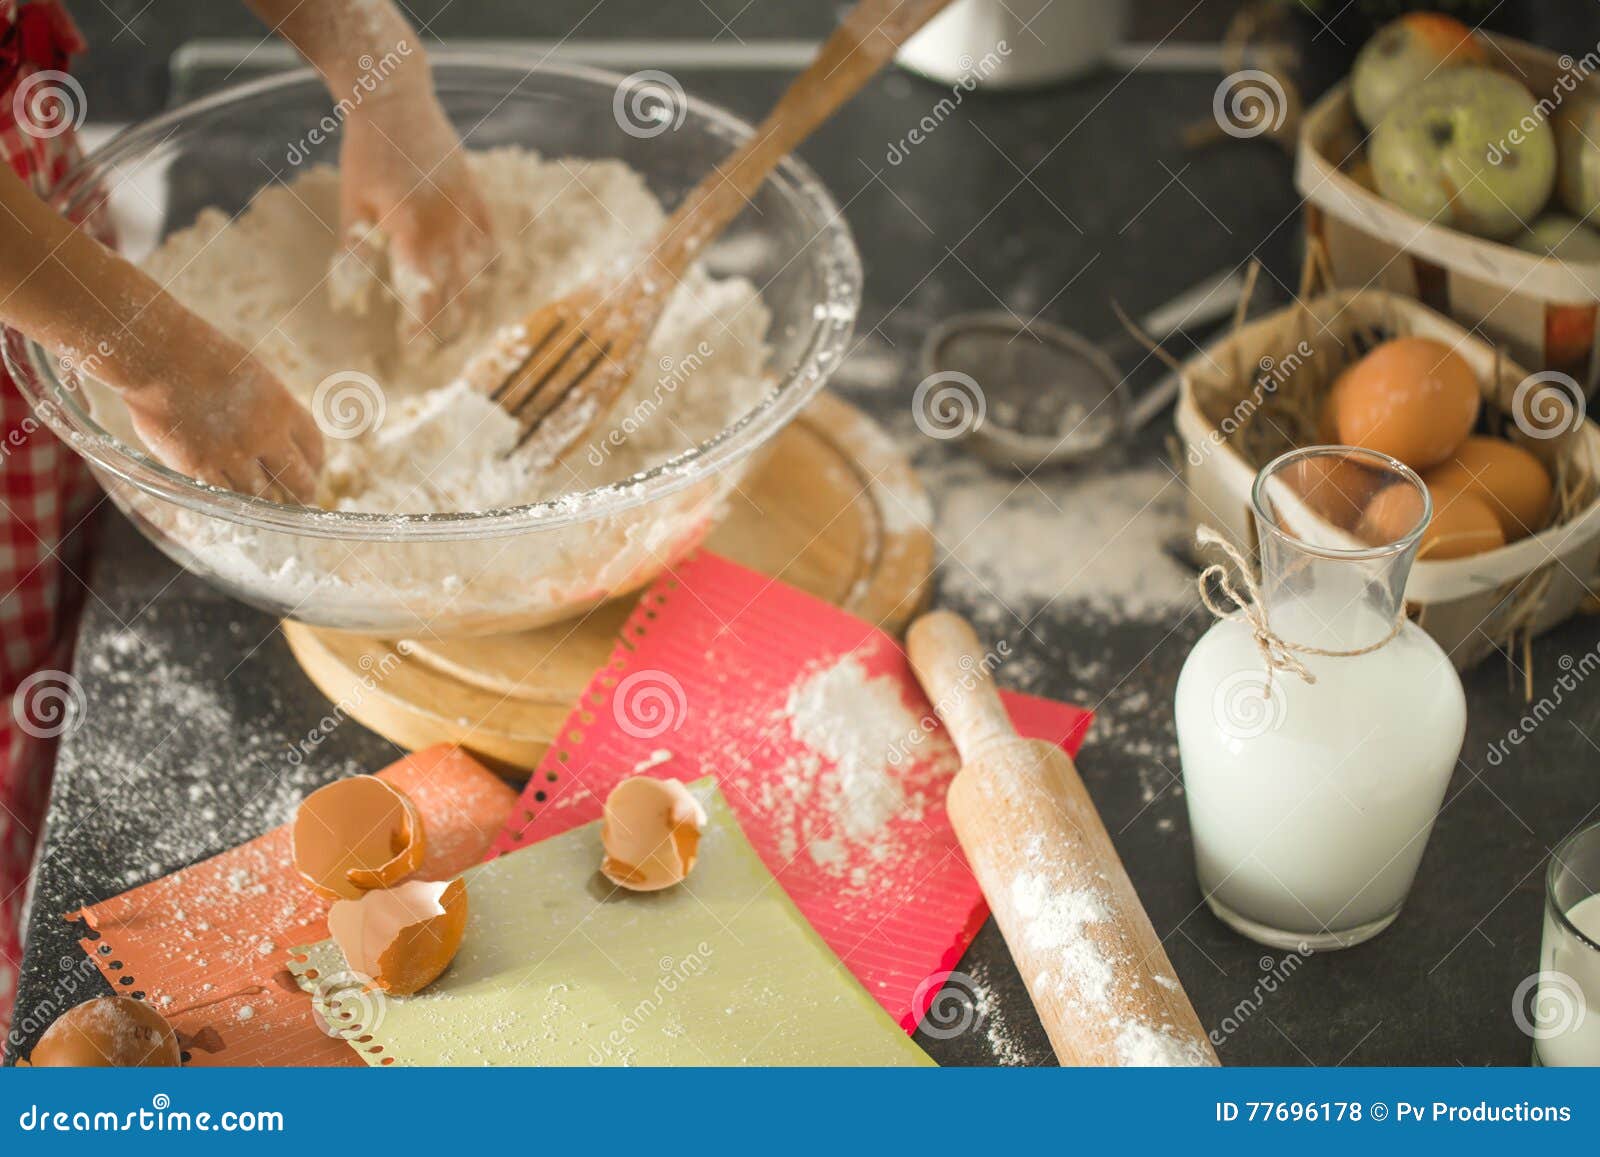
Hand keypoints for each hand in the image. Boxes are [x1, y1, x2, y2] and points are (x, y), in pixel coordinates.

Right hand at [123, 347, 324, 503]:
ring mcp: (232, 454)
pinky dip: (231, 502)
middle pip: (297, 478)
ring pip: (261, 494)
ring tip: (266, 506)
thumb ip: (269, 407)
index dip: (315, 464)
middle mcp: (265, 435)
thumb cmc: (200, 355)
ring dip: (265, 501)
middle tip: (301, 501)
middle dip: (302, 492)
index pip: (313, 446)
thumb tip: (279, 435)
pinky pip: (224, 497)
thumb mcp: (252, 375)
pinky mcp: (199, 467)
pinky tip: (233, 504)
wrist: (158, 355)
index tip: (314, 472)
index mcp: (282, 407)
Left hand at [337, 87, 494, 343]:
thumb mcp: (353, 207)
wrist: (395, 102)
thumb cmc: (365, 155)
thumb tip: (350, 304)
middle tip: (442, 351)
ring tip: (464, 324)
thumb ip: (356, 257)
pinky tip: (483, 280)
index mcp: (415, 235)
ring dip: (471, 300)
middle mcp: (448, 229)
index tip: (415, 350)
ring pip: (477, 271)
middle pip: (455, 291)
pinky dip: (487, 263)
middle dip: (448, 324)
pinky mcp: (475, 196)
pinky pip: (489, 240)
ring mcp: (467, 213)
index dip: (422, 328)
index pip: (425, 297)